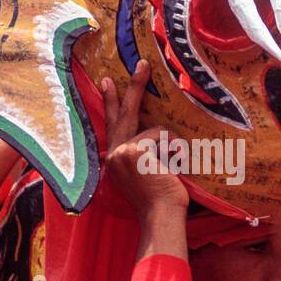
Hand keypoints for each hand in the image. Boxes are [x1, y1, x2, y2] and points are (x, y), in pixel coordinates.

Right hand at [102, 61, 189, 217]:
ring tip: (174, 168)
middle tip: (143, 64)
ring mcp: (121, 151)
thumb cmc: (160, 202)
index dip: (111, 103)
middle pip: (124, 114)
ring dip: (172, 147)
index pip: (113, 126)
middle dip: (134, 86)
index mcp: (115, 161)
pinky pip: (162, 136)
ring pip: (155, 131)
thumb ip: (144, 154)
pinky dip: (174, 149)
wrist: (160, 217)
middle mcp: (114, 154)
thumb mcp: (148, 174)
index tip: (106, 82)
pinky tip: (172, 167)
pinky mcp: (133, 150)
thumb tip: (160, 134)